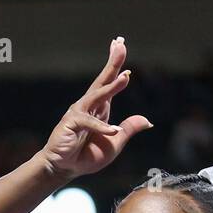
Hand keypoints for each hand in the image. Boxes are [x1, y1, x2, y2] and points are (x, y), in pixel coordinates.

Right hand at [38, 37, 152, 179]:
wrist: (65, 169)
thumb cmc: (86, 155)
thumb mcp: (115, 143)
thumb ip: (128, 130)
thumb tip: (148, 121)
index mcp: (100, 108)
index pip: (109, 83)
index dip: (116, 65)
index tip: (120, 45)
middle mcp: (89, 106)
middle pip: (103, 80)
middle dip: (112, 62)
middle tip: (120, 44)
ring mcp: (79, 113)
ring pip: (97, 97)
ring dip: (111, 87)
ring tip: (126, 77)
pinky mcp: (71, 124)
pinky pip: (89, 123)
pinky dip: (102, 128)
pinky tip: (113, 131)